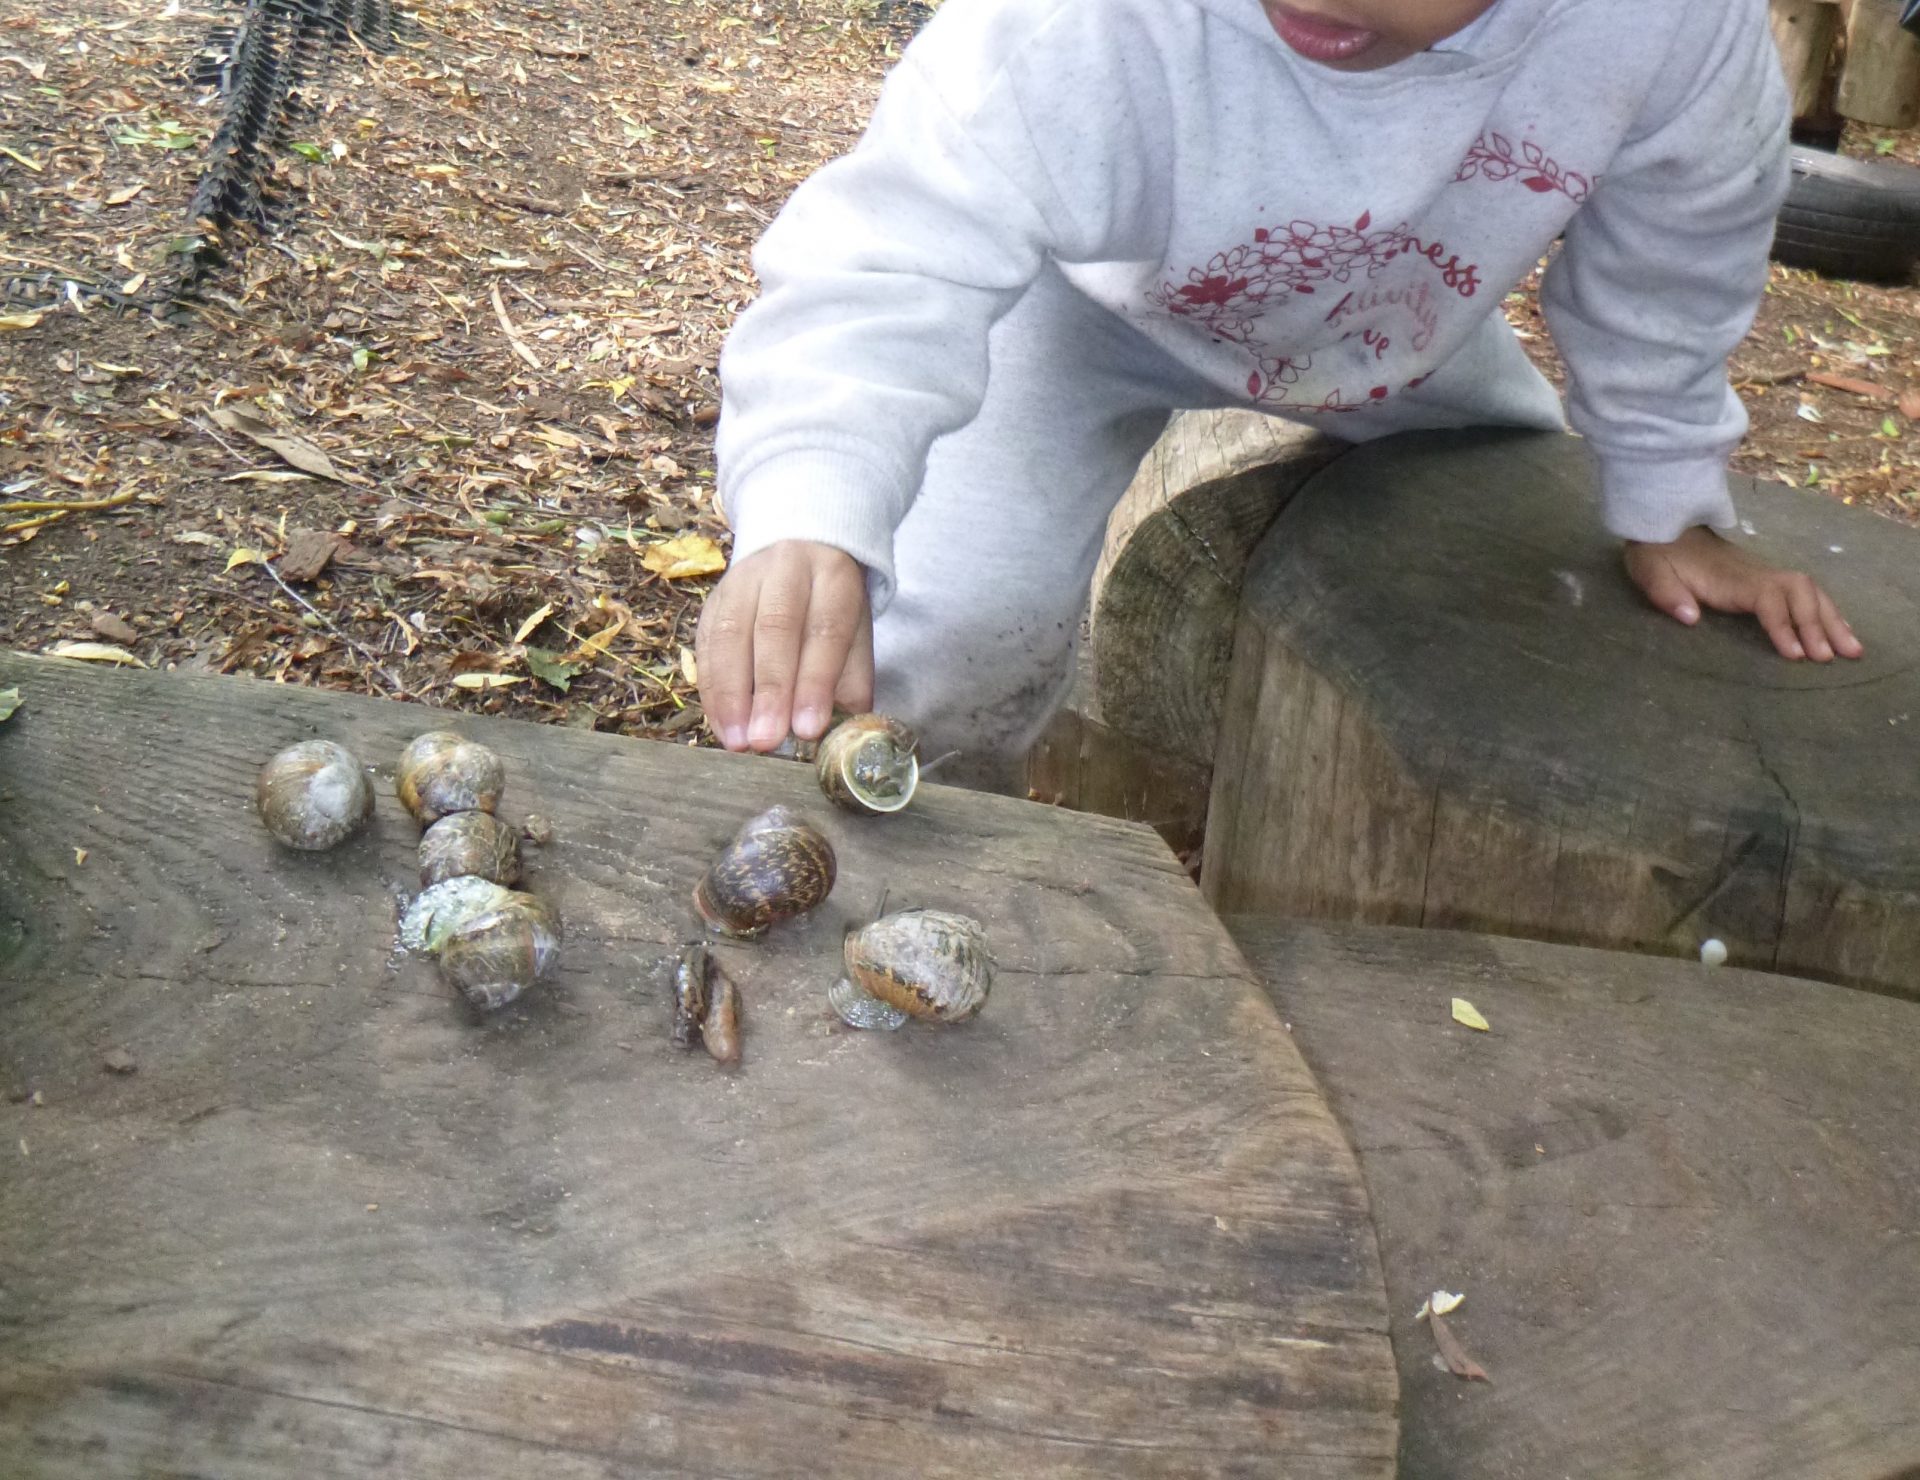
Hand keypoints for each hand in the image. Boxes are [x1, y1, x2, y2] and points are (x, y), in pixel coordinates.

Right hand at [695, 540, 874, 750]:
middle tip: (765, 740)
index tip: (807, 729)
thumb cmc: (831, 607)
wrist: (799, 553)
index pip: (825, 630)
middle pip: (774, 629)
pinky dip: (711, 690)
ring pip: (730, 635)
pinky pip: (705, 644)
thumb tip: (836, 733)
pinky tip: (722, 724)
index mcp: (832, 577)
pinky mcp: (713, 599)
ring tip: (738, 741)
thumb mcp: (857, 635)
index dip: (814, 682)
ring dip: (731, 695)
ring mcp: (742, 581)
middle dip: (769, 691)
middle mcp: (786, 570)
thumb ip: (850, 680)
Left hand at [1623, 526, 1862, 661]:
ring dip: (1831, 620)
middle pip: (1800, 593)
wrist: (1663, 525)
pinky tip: (1839, 630)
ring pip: (1809, 592)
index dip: (1783, 625)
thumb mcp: (1649, 572)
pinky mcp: (1765, 578)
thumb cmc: (1656, 554)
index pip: (1768, 599)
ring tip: (1852, 650)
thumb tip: (1691, 617)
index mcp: (1729, 577)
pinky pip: (1804, 593)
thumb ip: (1666, 594)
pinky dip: (1825, 611)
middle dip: (1819, 626)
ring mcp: (1764, 573)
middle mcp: (1756, 572)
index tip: (1795, 654)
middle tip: (1832, 659)